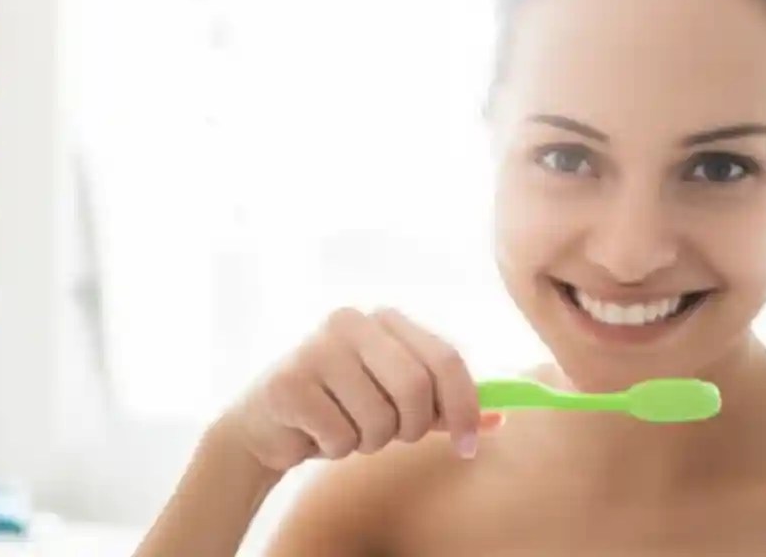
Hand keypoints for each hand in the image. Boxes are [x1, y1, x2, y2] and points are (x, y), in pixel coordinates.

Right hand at [224, 307, 501, 473]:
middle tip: (392, 437)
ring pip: (378, 419)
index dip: (464, 405)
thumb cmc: (341, 406)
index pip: (445, 356)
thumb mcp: (397, 401)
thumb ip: (442, 405)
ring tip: (347, 429)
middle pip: (416, 387)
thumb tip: (498, 418)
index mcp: (385, 318)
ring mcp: (316, 348)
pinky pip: (340, 435)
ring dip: (369, 441)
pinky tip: (317, 432)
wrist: (267, 422)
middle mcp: (350, 322)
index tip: (467, 445)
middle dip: (411, 428)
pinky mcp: (289, 383)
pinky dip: (336, 447)